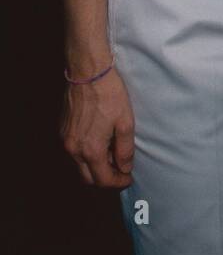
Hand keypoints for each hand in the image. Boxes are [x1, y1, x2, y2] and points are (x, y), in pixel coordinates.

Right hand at [60, 67, 134, 188]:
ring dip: (95, 168)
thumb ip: (125, 150)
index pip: (103, 180)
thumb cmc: (110, 95)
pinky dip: (86, 156)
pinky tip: (99, 145)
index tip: (129, 178)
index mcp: (91, 150)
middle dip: (105, 180)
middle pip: (88, 179)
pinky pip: (73, 153)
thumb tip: (125, 168)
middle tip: (121, 172)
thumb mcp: (125, 122)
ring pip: (79, 167)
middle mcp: (73, 150)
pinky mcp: (62, 131)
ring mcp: (65, 141)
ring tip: (112, 157)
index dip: (118, 183)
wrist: (88, 72)